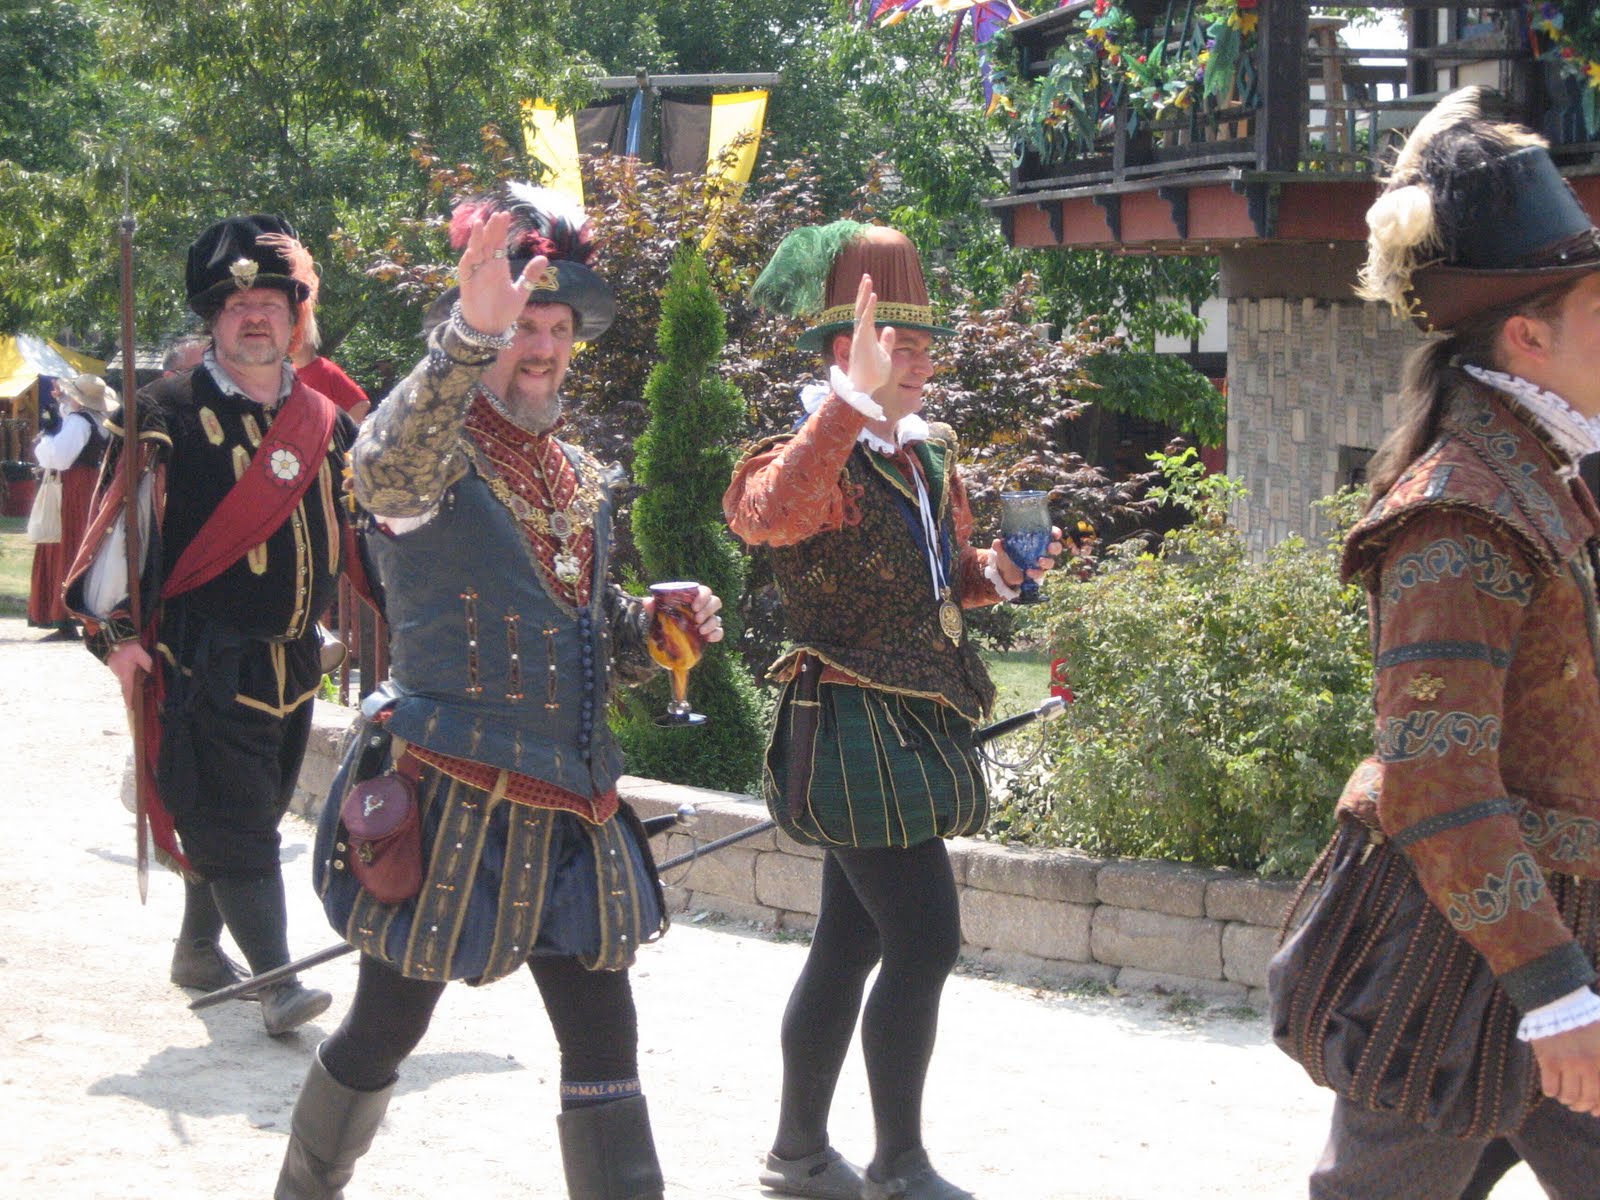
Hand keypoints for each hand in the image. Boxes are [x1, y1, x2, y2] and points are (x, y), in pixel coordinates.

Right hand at [107, 639, 152, 709]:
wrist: (112, 638)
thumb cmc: (126, 647)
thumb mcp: (140, 654)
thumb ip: (147, 663)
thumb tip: (152, 672)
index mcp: (125, 674)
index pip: (127, 690)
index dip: (129, 700)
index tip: (130, 708)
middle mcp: (119, 674)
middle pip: (126, 687)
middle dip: (130, 694)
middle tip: (135, 702)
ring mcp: (116, 670)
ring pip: (125, 679)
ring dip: (131, 684)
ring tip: (139, 687)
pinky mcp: (116, 665)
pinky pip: (124, 674)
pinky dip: (129, 677)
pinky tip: (135, 673)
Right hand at [456, 210, 547, 337]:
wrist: (490, 328)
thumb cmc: (503, 310)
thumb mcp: (521, 292)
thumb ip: (530, 275)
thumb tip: (545, 257)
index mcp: (499, 267)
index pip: (500, 243)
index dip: (501, 230)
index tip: (506, 215)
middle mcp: (486, 267)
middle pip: (488, 243)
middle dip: (492, 229)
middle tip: (497, 214)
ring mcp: (476, 273)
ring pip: (475, 251)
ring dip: (477, 238)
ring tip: (480, 223)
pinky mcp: (467, 283)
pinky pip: (467, 268)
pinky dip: (469, 259)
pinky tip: (473, 249)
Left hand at [642, 586, 723, 643]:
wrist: (666, 638)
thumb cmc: (664, 619)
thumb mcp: (657, 613)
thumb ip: (653, 607)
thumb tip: (648, 601)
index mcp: (694, 598)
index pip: (705, 591)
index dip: (703, 596)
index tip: (694, 606)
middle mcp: (704, 608)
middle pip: (715, 602)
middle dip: (708, 609)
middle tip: (696, 618)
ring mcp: (708, 620)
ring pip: (718, 617)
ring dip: (711, 623)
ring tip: (700, 630)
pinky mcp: (710, 633)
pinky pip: (719, 632)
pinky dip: (716, 635)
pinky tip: (708, 638)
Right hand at [845, 273, 894, 397]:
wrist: (865, 389)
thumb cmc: (873, 374)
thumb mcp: (885, 355)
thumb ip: (886, 341)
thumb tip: (890, 328)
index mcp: (865, 336)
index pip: (865, 313)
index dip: (867, 299)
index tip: (870, 287)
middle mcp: (860, 333)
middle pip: (860, 308)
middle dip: (863, 291)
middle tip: (866, 275)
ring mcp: (860, 336)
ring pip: (861, 311)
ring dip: (864, 294)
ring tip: (867, 279)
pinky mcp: (862, 341)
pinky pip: (865, 321)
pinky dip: (869, 308)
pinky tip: (872, 296)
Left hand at [992, 526, 1064, 587]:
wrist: (1004, 570)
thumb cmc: (1008, 553)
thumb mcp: (1003, 548)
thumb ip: (1000, 545)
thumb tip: (997, 541)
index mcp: (1037, 539)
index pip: (1051, 534)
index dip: (1056, 533)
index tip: (1054, 534)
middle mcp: (1042, 550)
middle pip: (1056, 548)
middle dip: (1055, 547)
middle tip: (1049, 547)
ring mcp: (1041, 562)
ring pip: (1051, 562)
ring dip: (1047, 561)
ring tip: (1040, 561)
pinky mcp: (1036, 573)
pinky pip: (1040, 574)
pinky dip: (1036, 573)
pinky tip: (1028, 572)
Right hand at [1532, 1021, 1599, 1115]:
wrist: (1558, 1001)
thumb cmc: (1585, 1017)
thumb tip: (1599, 1074)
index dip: (1599, 1107)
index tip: (1595, 1111)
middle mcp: (1588, 1066)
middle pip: (1587, 1098)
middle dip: (1583, 1106)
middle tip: (1578, 1105)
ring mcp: (1567, 1064)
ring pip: (1569, 1096)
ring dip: (1567, 1100)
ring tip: (1564, 1096)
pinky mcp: (1548, 1061)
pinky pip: (1550, 1088)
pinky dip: (1551, 1092)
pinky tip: (1551, 1087)